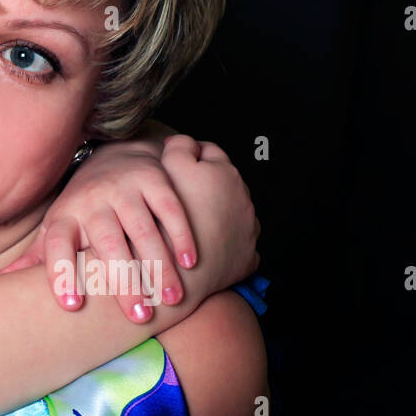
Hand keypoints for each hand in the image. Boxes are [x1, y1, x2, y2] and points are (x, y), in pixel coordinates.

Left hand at [14, 139, 196, 321]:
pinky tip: (191, 264)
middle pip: (106, 243)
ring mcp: (124, 188)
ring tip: (171, 300)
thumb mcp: (58, 227)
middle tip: (138, 318)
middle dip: (123, 280)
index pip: (57, 245)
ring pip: (142, 229)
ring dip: (159, 265)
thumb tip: (1, 283)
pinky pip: (169, 208)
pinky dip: (181, 235)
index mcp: (64, 217)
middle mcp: (92, 201)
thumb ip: (38, 256)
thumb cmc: (83, 208)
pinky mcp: (153, 179)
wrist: (112, 157)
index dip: (61, 272)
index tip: (71, 305)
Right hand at [158, 135, 259, 304]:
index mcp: (225, 174)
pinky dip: (225, 244)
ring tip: (190, 225)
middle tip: (179, 196)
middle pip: (223, 183)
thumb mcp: (167, 168)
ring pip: (232, 213)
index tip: (172, 166)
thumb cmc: (167, 219)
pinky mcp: (246, 258)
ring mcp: (248, 230)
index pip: (208, 151)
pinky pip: (237, 245)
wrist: (176, 273)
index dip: (187, 155)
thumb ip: (179, 146)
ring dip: (216, 215)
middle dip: (205, 186)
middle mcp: (243, 199)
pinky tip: (205, 247)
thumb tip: (186, 142)